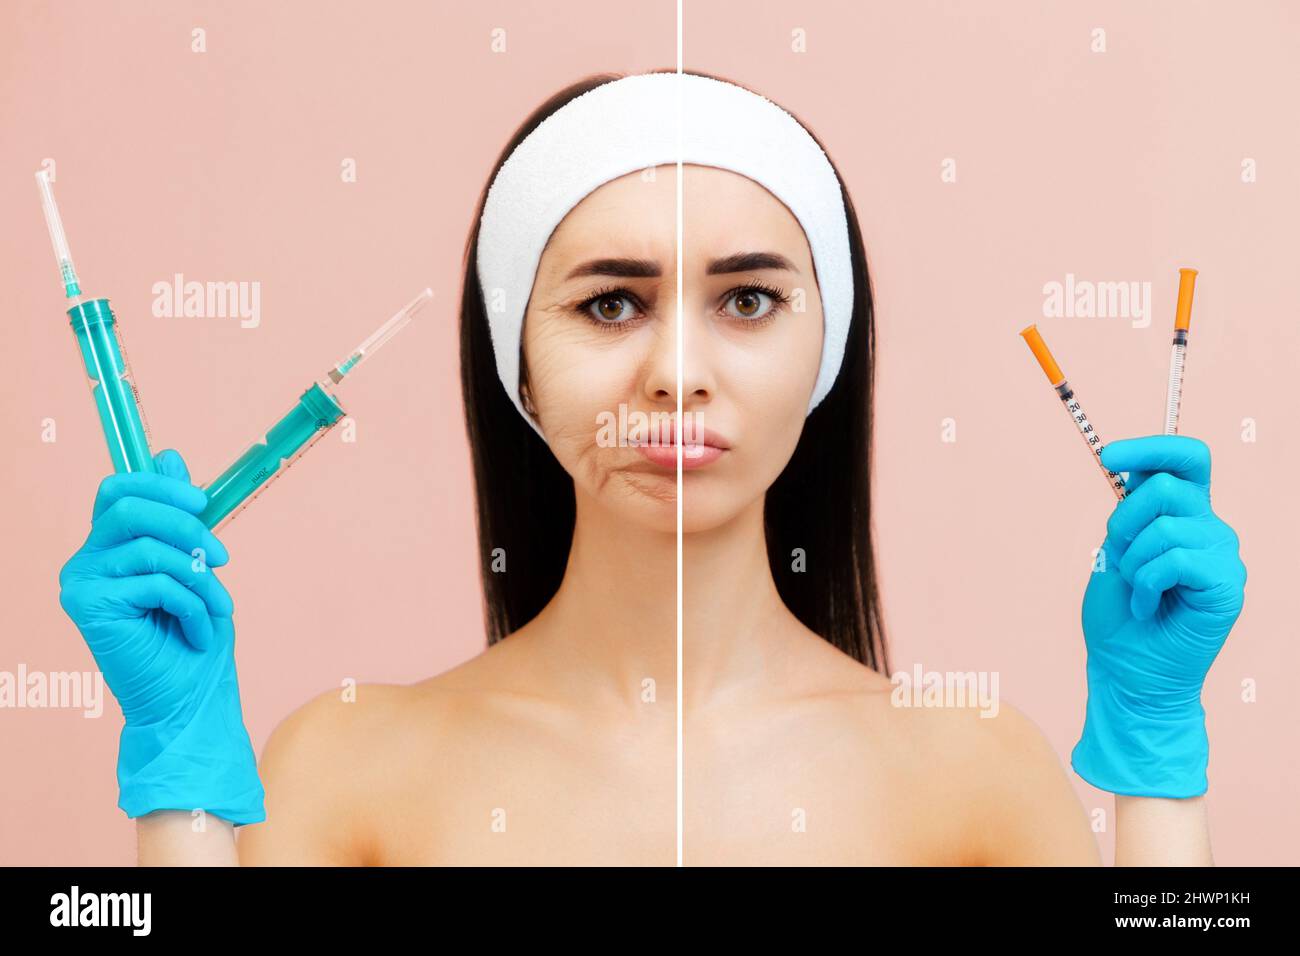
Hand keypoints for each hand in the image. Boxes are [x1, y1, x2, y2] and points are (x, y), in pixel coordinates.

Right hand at [58, 449, 264, 824]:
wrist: (190, 700)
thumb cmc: (194, 636)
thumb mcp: (195, 566)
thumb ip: (178, 516)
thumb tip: (170, 455)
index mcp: (108, 546)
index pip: (119, 489)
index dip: (161, 485)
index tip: (203, 503)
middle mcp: (85, 562)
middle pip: (132, 507)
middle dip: (188, 527)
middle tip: (221, 557)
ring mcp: (81, 584)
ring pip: (149, 547)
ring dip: (199, 577)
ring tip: (219, 607)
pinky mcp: (88, 608)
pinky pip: (154, 582)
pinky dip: (190, 604)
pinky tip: (197, 630)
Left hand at [1071, 435, 1245, 797]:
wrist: (1127, 673)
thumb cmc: (1118, 618)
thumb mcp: (1114, 552)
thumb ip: (1130, 510)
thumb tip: (1129, 464)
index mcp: (1185, 514)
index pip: (1188, 458)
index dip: (1152, 447)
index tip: (1109, 456)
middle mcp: (1211, 527)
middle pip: (1166, 486)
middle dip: (1124, 521)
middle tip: (1118, 560)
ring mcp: (1224, 555)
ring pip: (1166, 525)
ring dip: (1133, 561)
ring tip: (1136, 592)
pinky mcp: (1228, 584)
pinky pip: (1176, 559)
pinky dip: (1146, 583)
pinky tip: (1147, 607)